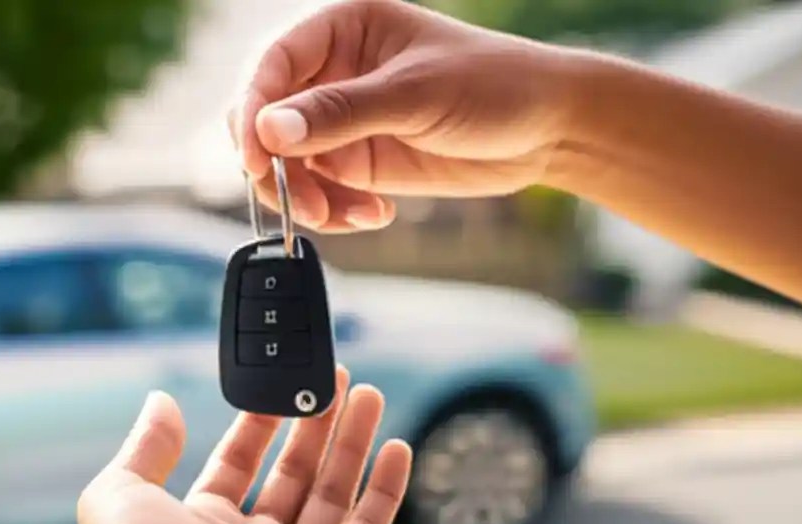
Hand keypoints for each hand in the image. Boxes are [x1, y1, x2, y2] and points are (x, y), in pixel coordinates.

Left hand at [49, 368, 411, 523]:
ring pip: (335, 491)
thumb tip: (160, 402)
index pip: (240, 461)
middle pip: (294, 471)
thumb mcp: (119, 496)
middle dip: (315, 422)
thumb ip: (145, 447)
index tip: (280, 381)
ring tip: (370, 393)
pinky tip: (398, 447)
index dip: (261, 421)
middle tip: (334, 376)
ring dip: (354, 442)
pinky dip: (387, 488)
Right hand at [229, 0, 581, 232]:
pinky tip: (371, 215)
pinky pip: (319, 191)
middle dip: (273, 164)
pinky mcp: (357, 161)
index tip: (256, 155)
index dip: (254, 110)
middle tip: (301, 200)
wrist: (547, 130)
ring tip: (340, 216)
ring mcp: (342, 121)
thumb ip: (340, 113)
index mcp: (342, 29)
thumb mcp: (415, 94)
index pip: (272, 66)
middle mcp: (333, 73)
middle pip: (263, 118)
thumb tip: (268, 130)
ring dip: (303, 197)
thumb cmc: (494, 85)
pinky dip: (331, 211)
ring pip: (285, 163)